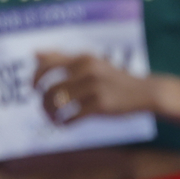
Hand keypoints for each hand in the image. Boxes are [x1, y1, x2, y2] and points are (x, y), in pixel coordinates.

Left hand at [33, 52, 155, 125]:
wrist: (145, 92)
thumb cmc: (114, 78)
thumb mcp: (92, 62)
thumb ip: (63, 57)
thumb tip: (34, 53)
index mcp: (83, 58)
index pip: (48, 65)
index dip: (35, 79)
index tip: (33, 89)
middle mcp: (88, 70)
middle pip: (50, 89)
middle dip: (42, 102)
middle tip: (44, 109)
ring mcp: (95, 88)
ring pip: (59, 104)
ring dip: (50, 114)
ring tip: (53, 118)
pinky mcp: (101, 106)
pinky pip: (72, 117)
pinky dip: (64, 123)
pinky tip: (64, 125)